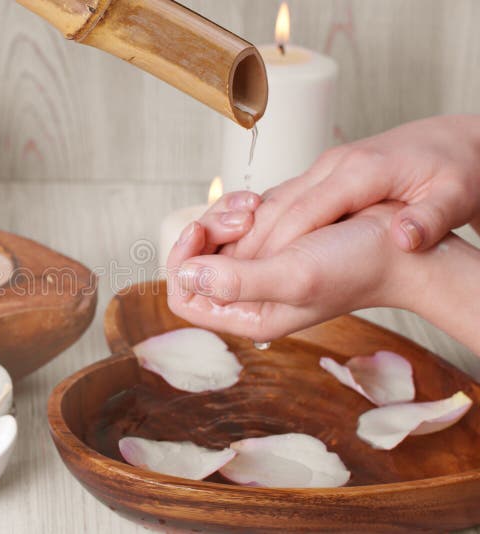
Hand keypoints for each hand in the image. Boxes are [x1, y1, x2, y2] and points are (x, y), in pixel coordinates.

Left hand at [167, 202, 424, 341]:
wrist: (399, 243)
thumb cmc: (358, 266)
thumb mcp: (296, 275)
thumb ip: (238, 282)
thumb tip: (187, 274)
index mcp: (249, 316)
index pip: (184, 298)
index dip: (182, 264)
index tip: (200, 233)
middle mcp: (248, 296)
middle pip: (193, 262)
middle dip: (208, 231)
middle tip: (244, 215)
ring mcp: (258, 268)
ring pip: (212, 238)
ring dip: (224, 214)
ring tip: (255, 205)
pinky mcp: (270, 243)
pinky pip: (234, 222)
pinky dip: (240, 206)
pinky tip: (259, 200)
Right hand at [227, 114, 479, 258]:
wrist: (455, 142)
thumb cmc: (457, 169)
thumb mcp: (455, 195)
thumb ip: (431, 217)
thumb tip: (405, 237)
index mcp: (361, 170)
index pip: (305, 211)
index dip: (274, 244)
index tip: (248, 274)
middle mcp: (335, 166)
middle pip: (279, 207)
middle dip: (248, 243)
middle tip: (219, 277)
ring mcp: (326, 169)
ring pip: (274, 203)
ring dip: (248, 235)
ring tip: (223, 269)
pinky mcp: (325, 176)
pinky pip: (285, 201)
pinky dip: (263, 225)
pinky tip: (247, 250)